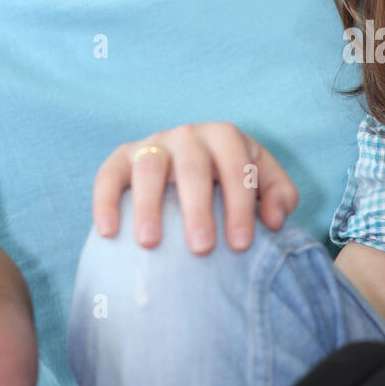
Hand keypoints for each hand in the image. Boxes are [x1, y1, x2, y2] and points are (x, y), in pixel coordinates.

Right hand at [92, 122, 297, 253]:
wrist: (189, 173)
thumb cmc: (229, 184)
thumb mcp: (261, 181)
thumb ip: (278, 195)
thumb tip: (272, 218)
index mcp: (224, 137)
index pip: (236, 164)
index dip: (239, 203)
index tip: (241, 245)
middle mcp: (187, 136)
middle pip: (192, 166)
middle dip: (197, 207)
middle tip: (202, 249)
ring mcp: (152, 145)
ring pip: (149, 167)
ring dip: (149, 204)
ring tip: (150, 244)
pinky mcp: (120, 159)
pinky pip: (108, 175)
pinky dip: (105, 200)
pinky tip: (109, 232)